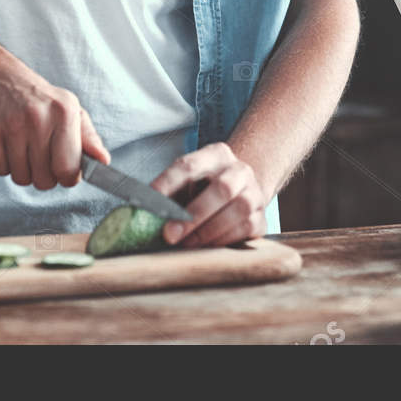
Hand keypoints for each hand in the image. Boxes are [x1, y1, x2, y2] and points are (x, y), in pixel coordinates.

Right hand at [0, 54, 109, 190]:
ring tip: (23, 147)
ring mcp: (11, 125)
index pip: (68, 169)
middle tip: (40, 156)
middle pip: (44, 180)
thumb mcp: (70, 109)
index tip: (62, 171)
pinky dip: (4, 164)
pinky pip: (1, 171)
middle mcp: (38, 117)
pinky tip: (7, 144)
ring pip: (21, 178)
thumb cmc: (39, 99)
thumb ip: (88, 138)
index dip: (66, 177)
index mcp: (64, 112)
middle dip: (44, 176)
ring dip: (23, 170)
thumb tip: (103, 161)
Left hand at [151, 142, 268, 247]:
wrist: (240, 192)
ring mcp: (255, 193)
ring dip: (207, 232)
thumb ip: (168, 194)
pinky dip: (222, 240)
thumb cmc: (204, 189)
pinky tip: (205, 246)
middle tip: (169, 235)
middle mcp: (240, 170)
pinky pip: (245, 230)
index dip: (168, 183)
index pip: (189, 165)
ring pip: (238, 211)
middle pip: (222, 189)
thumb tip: (137, 214)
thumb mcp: (187, 183)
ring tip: (185, 244)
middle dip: (193, 215)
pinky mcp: (262, 218)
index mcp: (216, 155)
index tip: (150, 201)